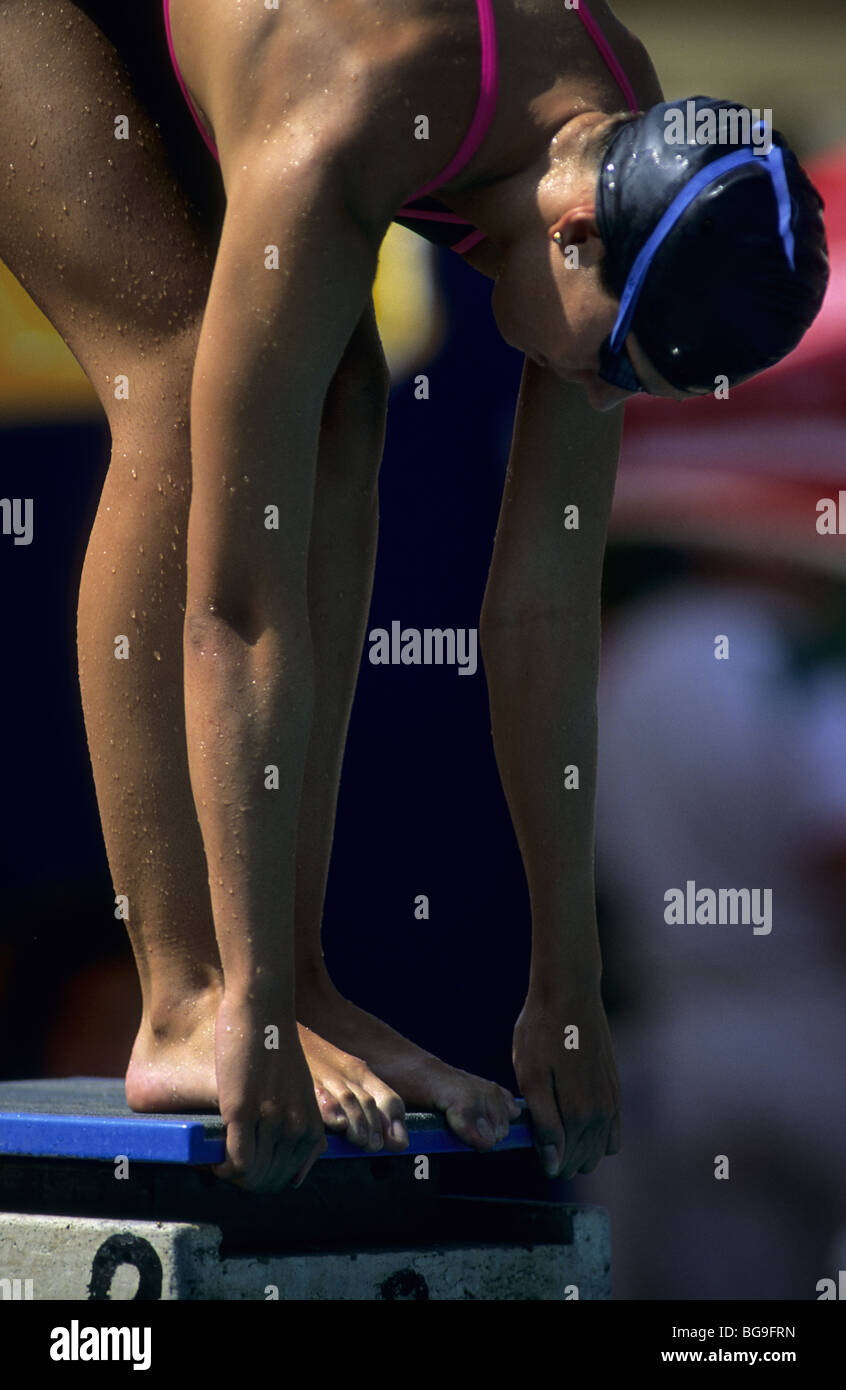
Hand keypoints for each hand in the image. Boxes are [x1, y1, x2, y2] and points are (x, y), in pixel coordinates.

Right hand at [213, 993, 326, 1191]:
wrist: (263, 1011)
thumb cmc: (275, 1049)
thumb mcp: (299, 1093)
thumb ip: (296, 1123)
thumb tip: (282, 1159)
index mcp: (312, 1128)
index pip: (287, 1181)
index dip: (262, 1181)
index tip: (244, 1168)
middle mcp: (297, 1129)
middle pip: (267, 1183)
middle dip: (242, 1181)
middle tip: (223, 1164)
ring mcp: (272, 1121)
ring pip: (249, 1177)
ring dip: (228, 1174)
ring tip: (215, 1158)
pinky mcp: (243, 1111)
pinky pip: (235, 1162)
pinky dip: (219, 1167)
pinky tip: (211, 1157)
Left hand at [512, 990, 620, 1178]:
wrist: (570, 992)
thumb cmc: (542, 1031)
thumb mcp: (531, 1077)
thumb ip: (544, 1124)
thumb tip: (553, 1164)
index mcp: (581, 1114)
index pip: (563, 1163)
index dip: (542, 1160)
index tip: (526, 1141)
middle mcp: (603, 1113)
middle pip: (583, 1160)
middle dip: (560, 1156)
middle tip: (536, 1130)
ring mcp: (613, 1100)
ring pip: (600, 1149)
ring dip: (579, 1147)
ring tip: (553, 1122)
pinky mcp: (616, 1087)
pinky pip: (613, 1130)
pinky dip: (595, 1134)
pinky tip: (574, 1116)